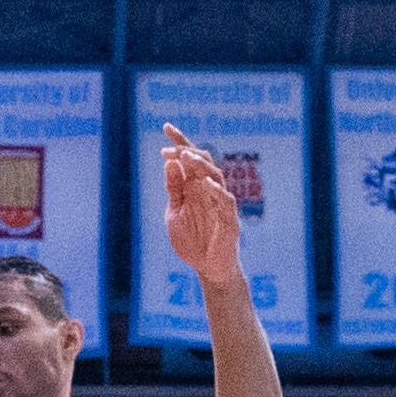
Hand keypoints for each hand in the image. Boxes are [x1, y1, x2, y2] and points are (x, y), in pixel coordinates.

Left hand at [159, 124, 243, 285]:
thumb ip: (174, 189)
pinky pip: (226, 202)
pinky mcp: (229, 221)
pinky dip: (217, 191)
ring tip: (187, 156)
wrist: (208, 269)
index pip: (189, 159)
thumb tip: (170, 162)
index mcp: (196, 187)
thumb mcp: (176, 212)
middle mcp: (210, 191)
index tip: (166, 127)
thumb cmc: (193, 241)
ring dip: (201, 165)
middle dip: (188, 150)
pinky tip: (205, 183)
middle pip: (203, 162)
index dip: (180, 142)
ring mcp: (221, 204)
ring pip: (215, 177)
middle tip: (171, 146)